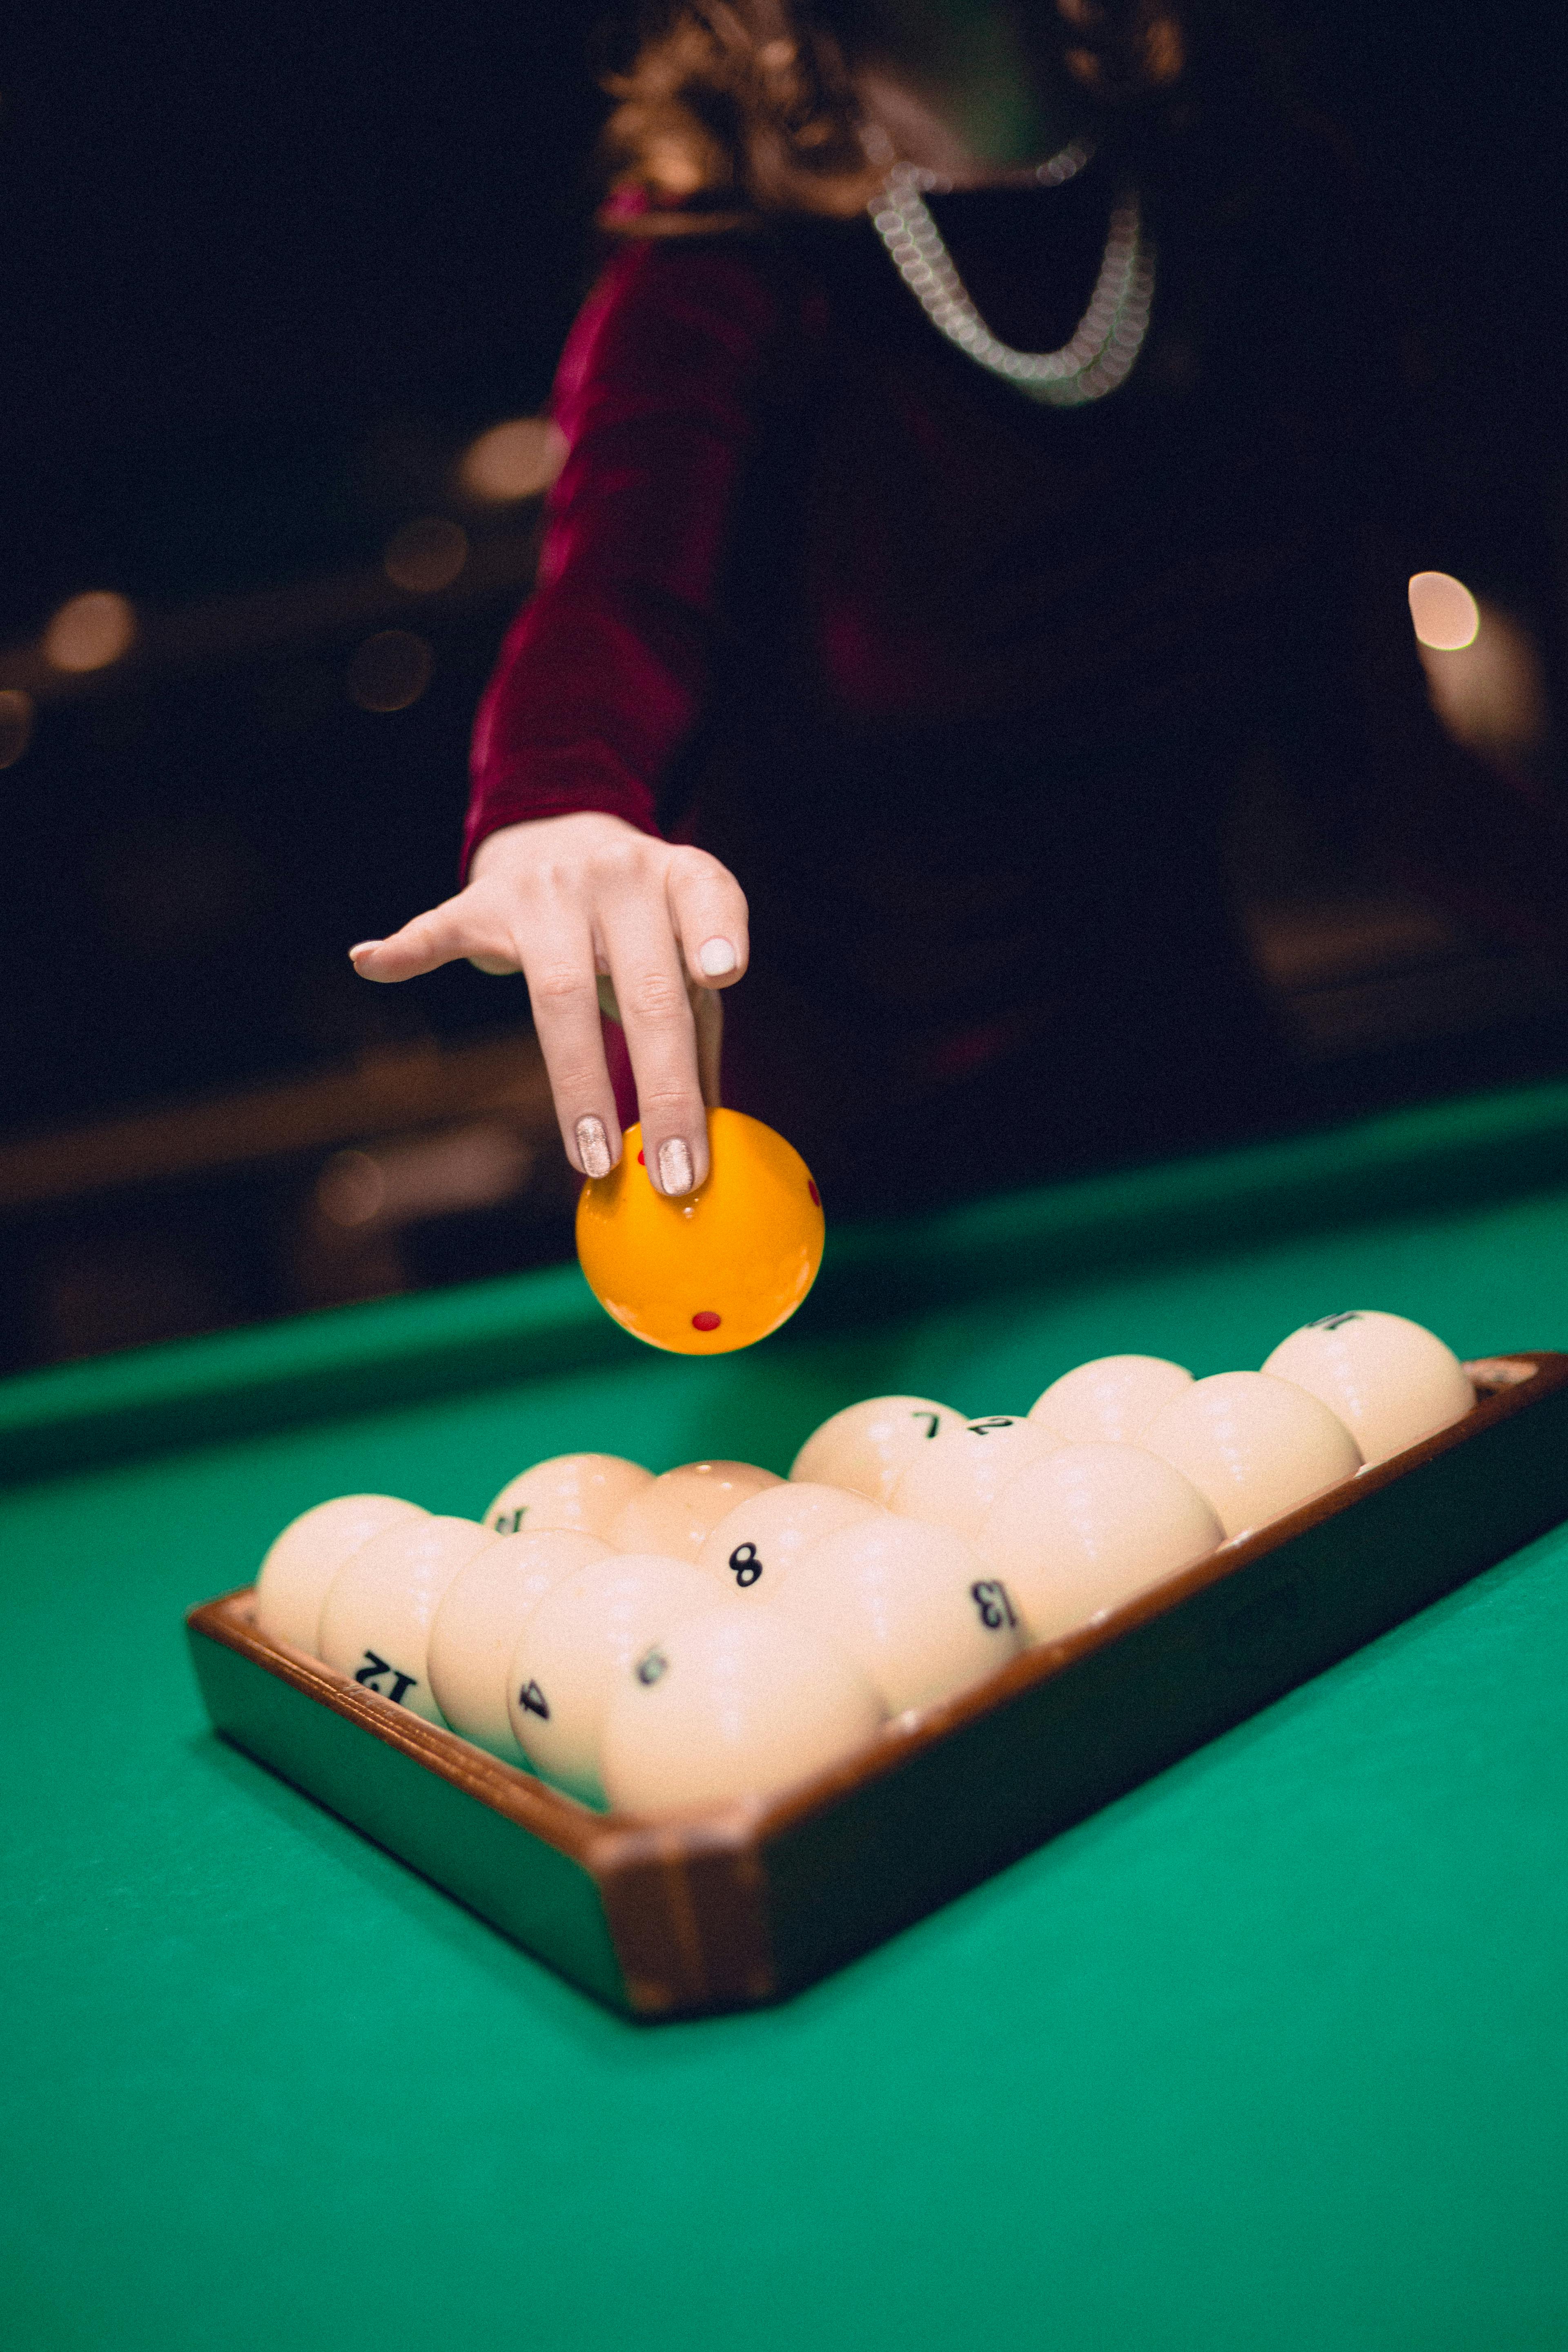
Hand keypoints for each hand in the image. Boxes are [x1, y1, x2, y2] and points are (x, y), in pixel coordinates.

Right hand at [347, 813, 748, 1193]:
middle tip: (675, 1174)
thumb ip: (700, 1038)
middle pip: (642, 987)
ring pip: (560, 993)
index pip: (707, 896)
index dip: (717, 931)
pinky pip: (441, 929)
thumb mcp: (684, 962)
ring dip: (579, 1085)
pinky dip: (407, 949)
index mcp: (679, 879)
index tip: (724, 975)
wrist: (565, 837)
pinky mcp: (484, 901)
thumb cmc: (645, 929)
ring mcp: (547, 886)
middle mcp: (617, 873)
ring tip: (593, 1160)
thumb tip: (723, 1144)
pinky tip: (372, 961)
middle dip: (663, 1090)